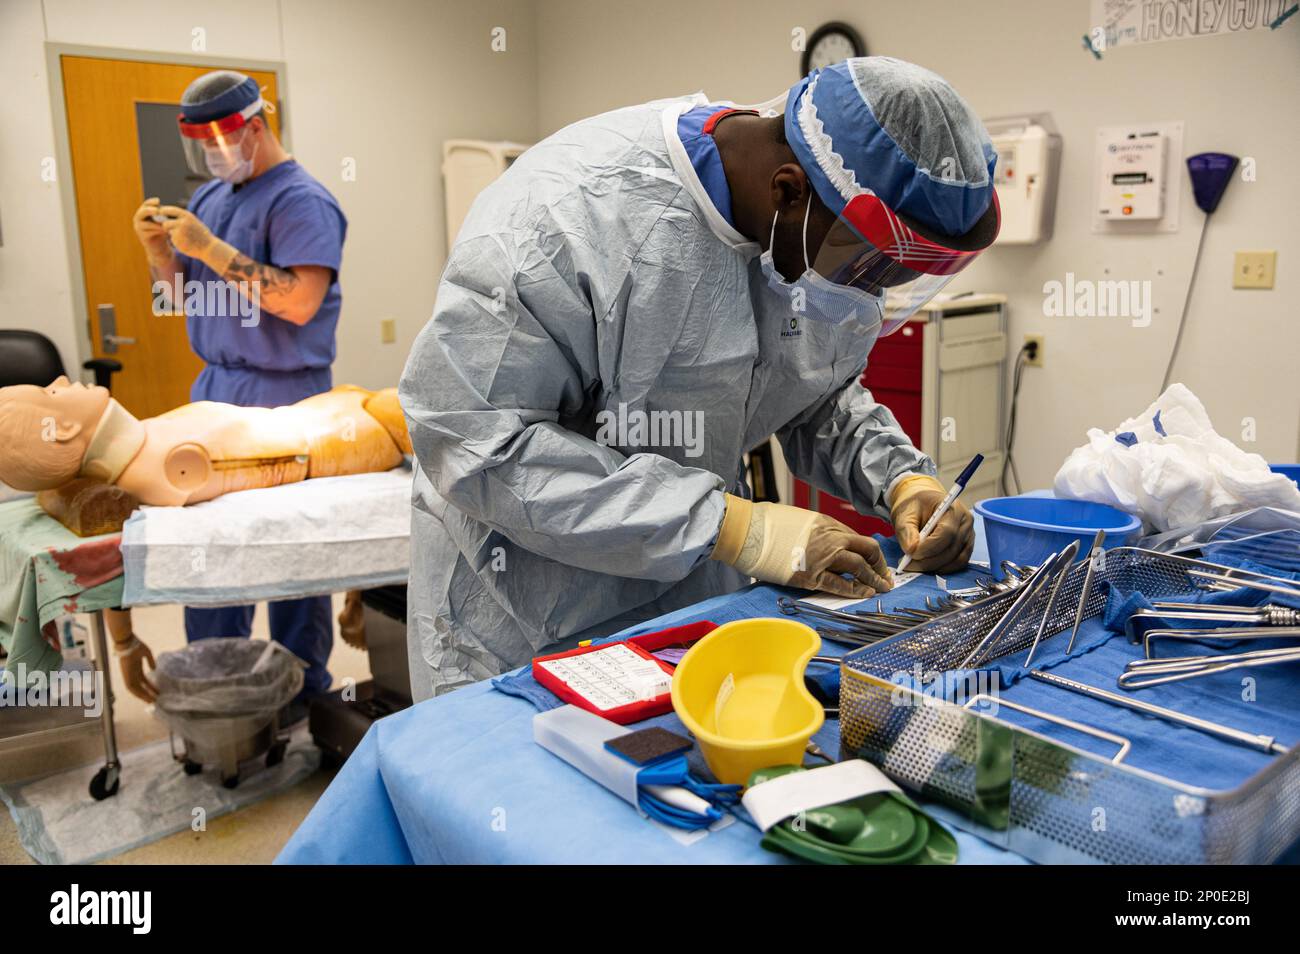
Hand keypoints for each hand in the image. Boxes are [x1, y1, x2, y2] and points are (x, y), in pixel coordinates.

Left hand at [115, 637, 158, 703]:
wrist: (127, 642)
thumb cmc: (136, 646)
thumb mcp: (146, 653)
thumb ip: (150, 661)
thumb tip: (154, 669)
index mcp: (136, 668)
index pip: (143, 680)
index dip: (150, 686)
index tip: (157, 691)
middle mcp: (132, 673)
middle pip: (140, 686)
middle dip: (148, 693)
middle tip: (155, 699)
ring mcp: (128, 675)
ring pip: (135, 689)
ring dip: (143, 695)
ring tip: (151, 701)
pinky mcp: (126, 676)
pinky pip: (131, 688)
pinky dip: (138, 693)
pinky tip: (145, 696)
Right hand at [132, 197, 172, 262]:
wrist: (160, 247)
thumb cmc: (162, 231)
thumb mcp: (163, 221)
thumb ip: (164, 214)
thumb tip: (172, 208)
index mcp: (143, 213)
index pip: (145, 205)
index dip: (151, 202)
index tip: (158, 200)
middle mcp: (138, 219)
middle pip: (142, 212)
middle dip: (150, 211)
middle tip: (158, 211)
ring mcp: (139, 228)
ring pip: (146, 223)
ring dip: (157, 223)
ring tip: (165, 222)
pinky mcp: (142, 236)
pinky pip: (149, 231)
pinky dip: (157, 230)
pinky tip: (165, 230)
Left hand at [157, 205, 215, 258]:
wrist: (208, 247)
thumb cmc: (200, 233)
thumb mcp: (192, 221)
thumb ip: (181, 217)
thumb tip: (163, 213)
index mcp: (186, 215)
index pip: (167, 210)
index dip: (163, 212)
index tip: (163, 216)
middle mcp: (182, 222)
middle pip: (165, 222)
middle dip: (166, 226)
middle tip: (171, 229)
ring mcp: (179, 232)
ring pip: (168, 231)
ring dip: (171, 233)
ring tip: (182, 236)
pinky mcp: (177, 240)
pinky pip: (172, 239)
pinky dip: (176, 240)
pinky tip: (185, 241)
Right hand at [711, 495, 892, 598]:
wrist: (747, 531)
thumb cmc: (766, 523)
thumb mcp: (798, 519)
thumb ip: (815, 530)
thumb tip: (822, 542)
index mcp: (827, 522)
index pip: (857, 538)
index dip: (869, 552)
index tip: (874, 562)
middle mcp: (830, 537)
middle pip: (867, 550)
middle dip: (880, 565)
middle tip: (886, 577)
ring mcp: (822, 557)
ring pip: (859, 568)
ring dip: (874, 579)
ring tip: (882, 588)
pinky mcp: (809, 575)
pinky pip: (839, 584)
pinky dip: (855, 590)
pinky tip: (865, 594)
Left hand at [890, 475, 973, 572]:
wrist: (922, 505)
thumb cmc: (915, 507)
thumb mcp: (905, 514)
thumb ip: (906, 531)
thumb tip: (911, 550)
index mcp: (953, 508)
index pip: (946, 532)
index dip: (929, 547)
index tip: (910, 554)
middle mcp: (966, 522)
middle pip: (951, 549)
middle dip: (928, 561)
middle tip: (908, 565)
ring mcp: (969, 536)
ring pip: (956, 560)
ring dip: (934, 567)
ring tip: (915, 566)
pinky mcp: (967, 547)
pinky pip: (958, 564)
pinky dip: (942, 569)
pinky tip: (926, 566)